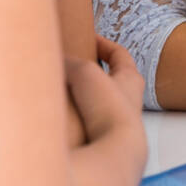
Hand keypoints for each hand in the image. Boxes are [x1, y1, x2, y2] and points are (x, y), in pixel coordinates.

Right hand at [65, 35, 146, 154]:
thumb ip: (71, 63)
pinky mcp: (101, 139)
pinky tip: (55, 115)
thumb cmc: (108, 108)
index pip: (119, 54)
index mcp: (131, 79)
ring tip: (55, 90)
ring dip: (77, 95)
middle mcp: (127, 99)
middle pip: (108, 78)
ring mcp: (115, 120)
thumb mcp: (86, 73)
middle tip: (67, 64)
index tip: (88, 36)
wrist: (113, 149)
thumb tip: (55, 62)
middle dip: (88, 70)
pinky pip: (83, 123)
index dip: (104, 43)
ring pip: (94, 102)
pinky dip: (70, 117)